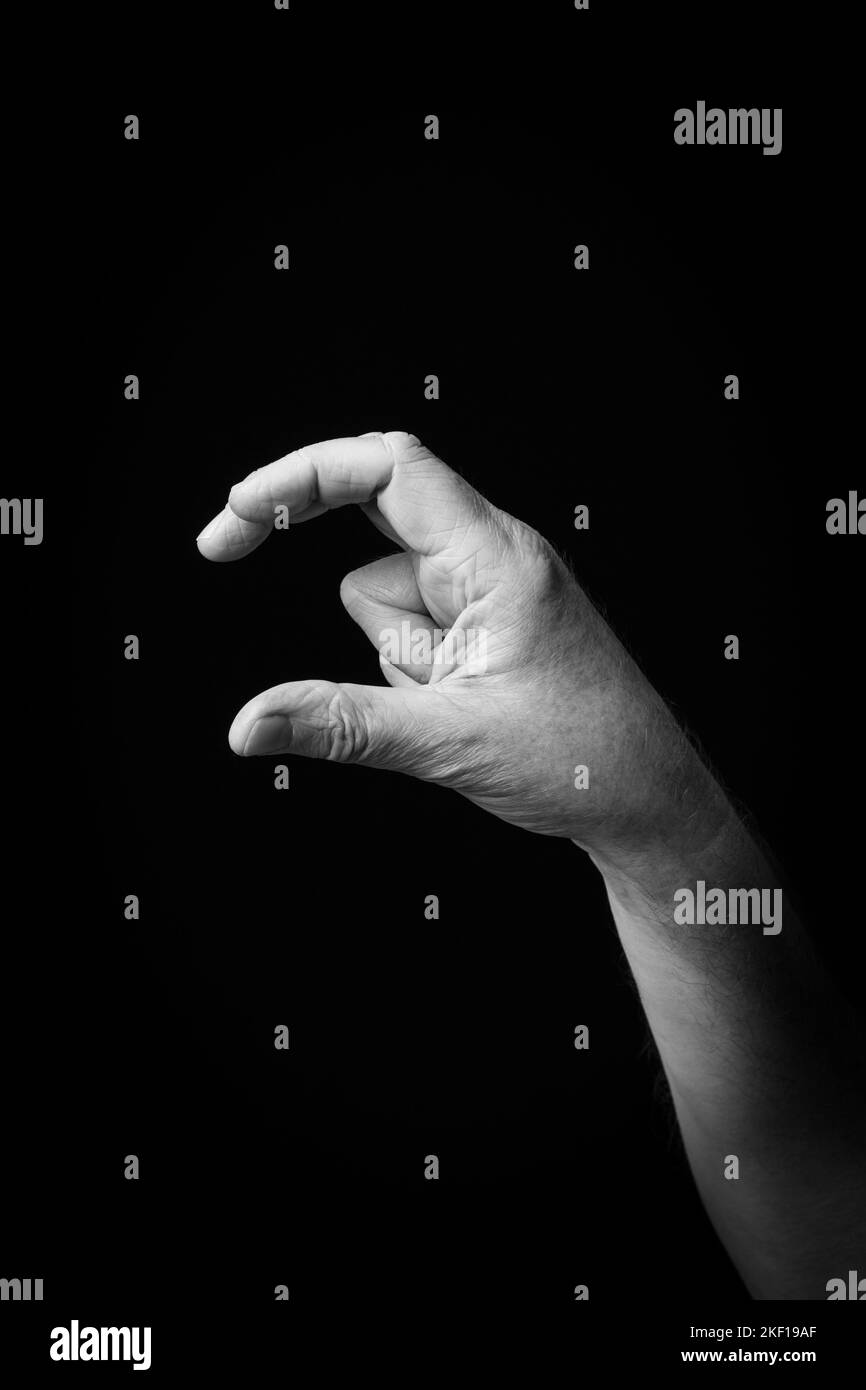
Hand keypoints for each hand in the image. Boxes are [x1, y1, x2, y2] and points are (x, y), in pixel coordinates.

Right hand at [196, 430, 711, 856]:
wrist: (647, 801)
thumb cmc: (583, 761)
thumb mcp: (449, 743)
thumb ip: (340, 725)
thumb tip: (247, 726)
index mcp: (496, 558)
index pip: (388, 469)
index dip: (301, 474)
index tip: (237, 511)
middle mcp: (492, 557)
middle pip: (373, 514)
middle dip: (307, 533)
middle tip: (223, 550)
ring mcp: (486, 591)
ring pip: (381, 592)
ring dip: (391, 651)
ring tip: (453, 706)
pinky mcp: (481, 625)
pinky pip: (406, 629)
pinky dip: (408, 670)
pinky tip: (458, 711)